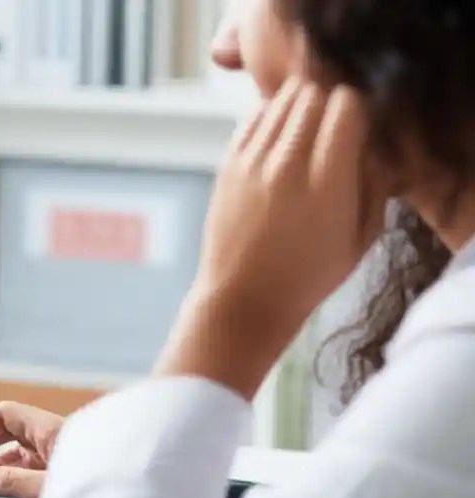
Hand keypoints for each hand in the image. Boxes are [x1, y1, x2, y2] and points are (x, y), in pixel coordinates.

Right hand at [0, 402, 64, 497]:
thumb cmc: (98, 491)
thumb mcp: (45, 487)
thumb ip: (9, 480)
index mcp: (51, 428)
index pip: (4, 413)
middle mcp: (56, 435)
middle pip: (11, 430)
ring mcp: (64, 452)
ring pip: (23, 450)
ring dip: (1, 465)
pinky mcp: (70, 470)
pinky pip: (36, 465)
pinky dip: (18, 474)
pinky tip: (9, 490)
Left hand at [157, 78, 388, 398]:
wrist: (243, 298)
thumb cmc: (308, 275)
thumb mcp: (361, 239)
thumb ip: (373, 186)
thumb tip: (369, 145)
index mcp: (326, 184)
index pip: (345, 106)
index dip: (356, 110)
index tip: (356, 130)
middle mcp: (286, 166)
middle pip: (312, 95)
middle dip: (328, 104)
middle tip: (330, 131)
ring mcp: (251, 163)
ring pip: (281, 99)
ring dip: (298, 107)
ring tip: (305, 135)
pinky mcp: (227, 165)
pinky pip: (253, 116)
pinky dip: (269, 117)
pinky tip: (278, 142)